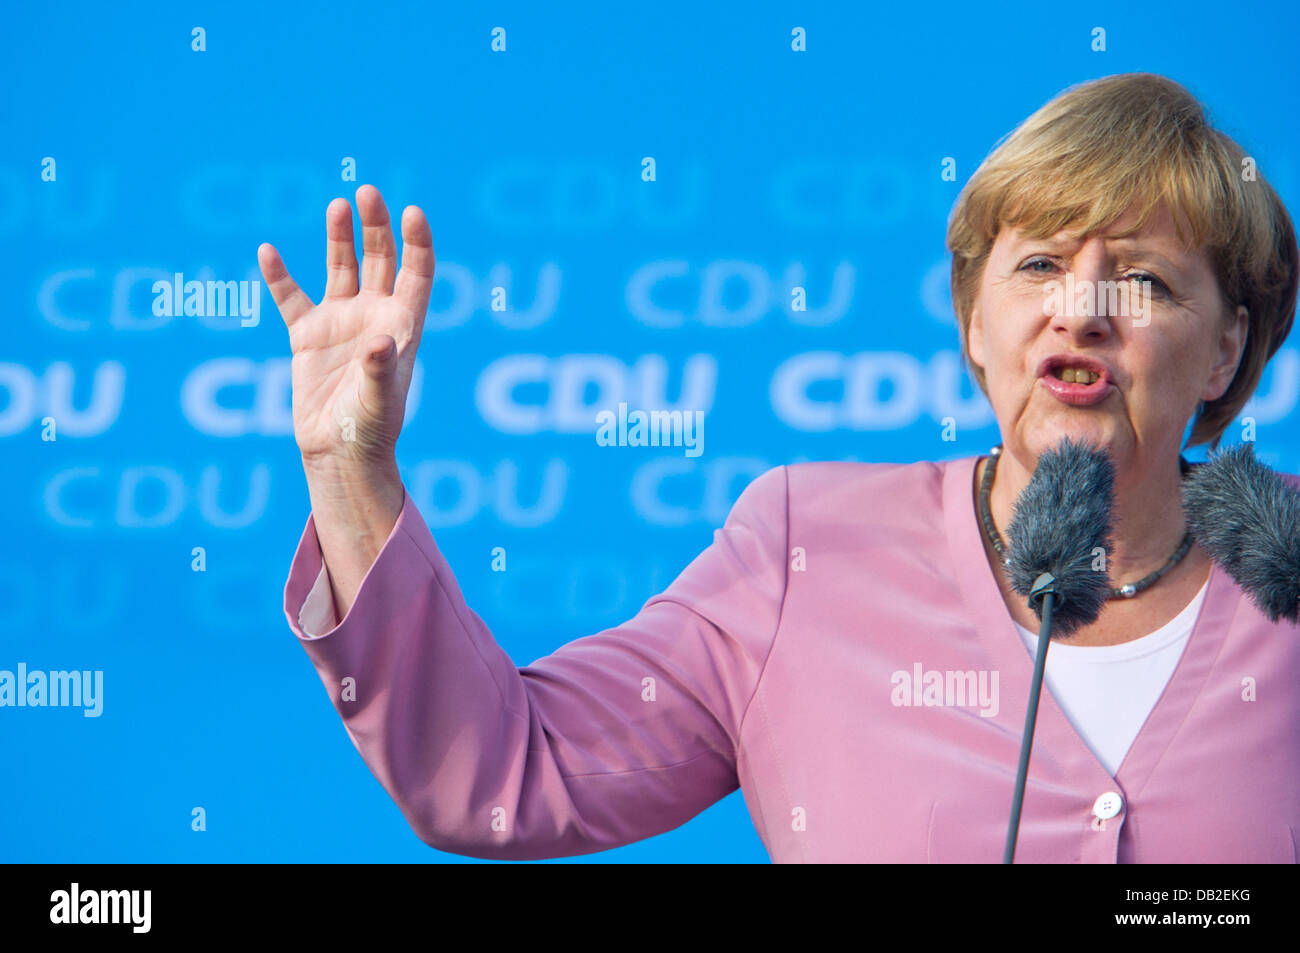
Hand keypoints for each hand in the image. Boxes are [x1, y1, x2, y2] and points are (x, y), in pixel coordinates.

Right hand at [257, 184, 433, 470]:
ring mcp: (340, 322)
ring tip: (337, 206)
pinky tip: (268, 251)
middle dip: (376, 226)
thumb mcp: (378, 400)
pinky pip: (291, 297)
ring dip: (339, 237)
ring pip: (341, 268)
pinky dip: (279, 275)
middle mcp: (374, 316)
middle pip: (380, 259)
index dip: (417, 241)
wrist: (339, 454)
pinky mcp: (307, 336)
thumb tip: (379, 339)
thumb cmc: (370, 431)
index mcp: (404, 326)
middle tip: (367, 193)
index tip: (411, 211)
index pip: (418, 273)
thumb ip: (380, 370)